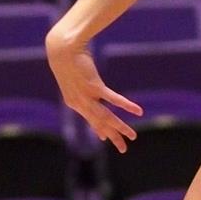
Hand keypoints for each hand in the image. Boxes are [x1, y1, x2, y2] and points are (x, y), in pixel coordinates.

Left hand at [45, 33, 139, 152]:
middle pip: (100, 123)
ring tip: (133, 136)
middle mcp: (80, 103)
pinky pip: (113, 99)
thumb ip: (79, 81)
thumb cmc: (67, 57)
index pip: (91, 120)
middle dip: (113, 136)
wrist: (62, 49)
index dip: (99, 129)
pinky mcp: (94, 86)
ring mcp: (87, 96)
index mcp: (74, 102)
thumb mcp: (72, 74)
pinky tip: (138, 111)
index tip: (105, 138)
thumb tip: (84, 79)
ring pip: (106, 117)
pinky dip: (126, 106)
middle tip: (123, 149)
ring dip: (121, 128)